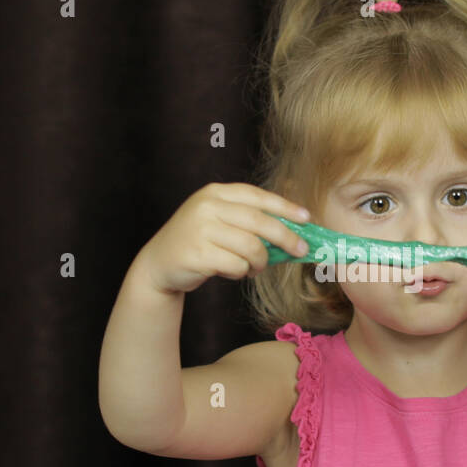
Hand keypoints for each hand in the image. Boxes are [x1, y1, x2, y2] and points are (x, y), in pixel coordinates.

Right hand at [140, 182, 311, 294]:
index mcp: (216, 193)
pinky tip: (232, 272)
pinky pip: (236, 265)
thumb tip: (293, 234)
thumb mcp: (219, 221)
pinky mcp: (198, 254)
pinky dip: (240, 272)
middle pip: (260, 222)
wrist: (159, 264)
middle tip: (300, 250)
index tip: (307, 219)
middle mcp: (207, 206)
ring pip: (251, 247)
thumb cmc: (198, 242)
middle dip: (286, 237)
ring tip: (255, 267)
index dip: (285, 207)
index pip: (258, 196)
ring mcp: (201, 229)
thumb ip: (248, 221)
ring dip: (259, 262)